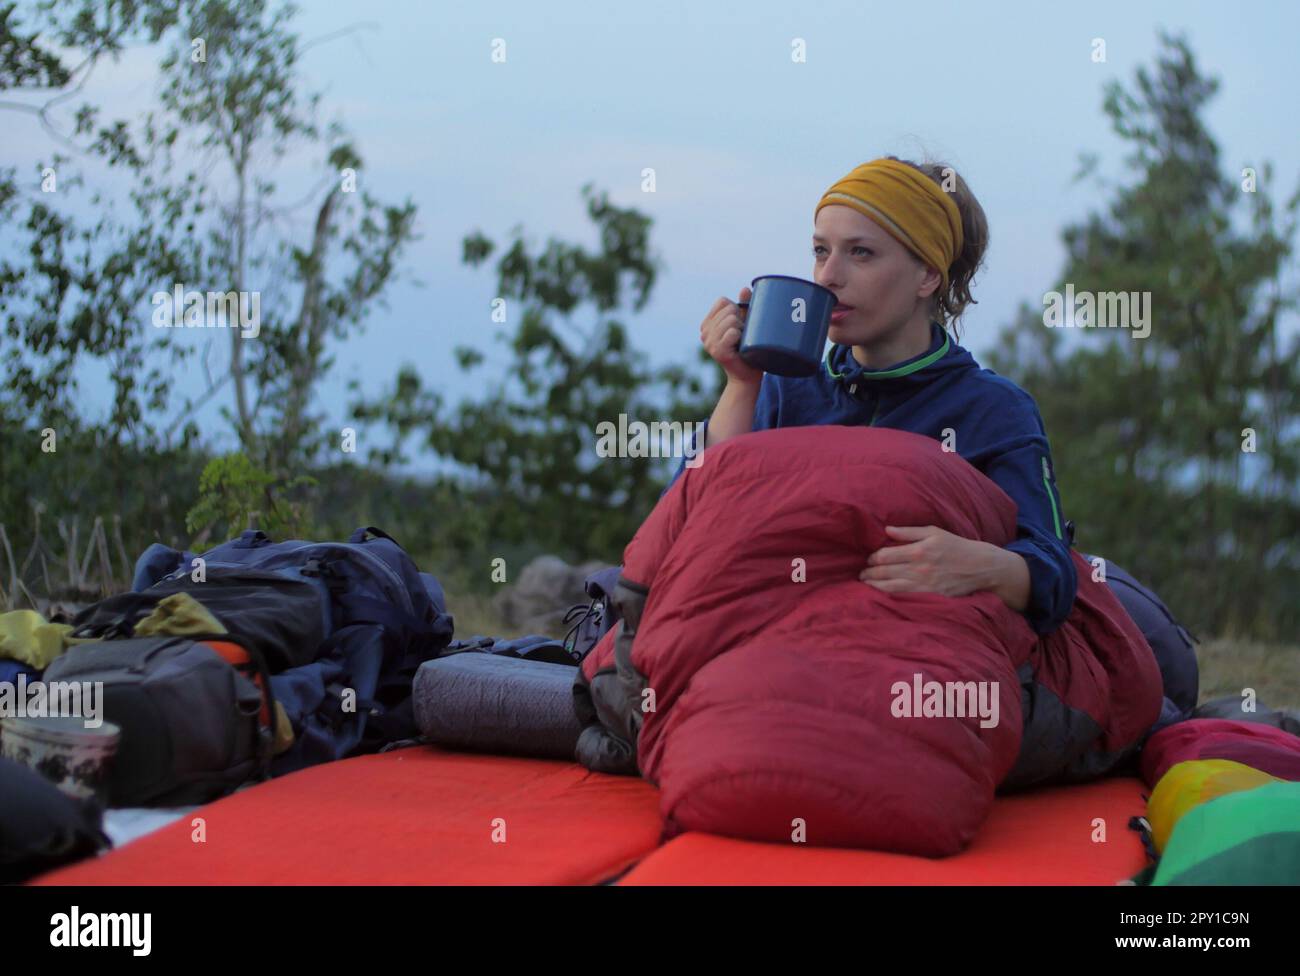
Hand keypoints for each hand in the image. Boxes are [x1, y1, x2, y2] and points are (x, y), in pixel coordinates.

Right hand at [699, 286, 761, 385]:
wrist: (747, 375)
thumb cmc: (747, 348)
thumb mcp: (745, 323)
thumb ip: (743, 306)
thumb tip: (744, 289)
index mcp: (707, 324)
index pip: (722, 301)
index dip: (735, 308)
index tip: (739, 324)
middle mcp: (704, 332)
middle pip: (728, 309)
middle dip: (741, 319)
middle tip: (742, 336)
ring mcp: (709, 342)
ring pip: (731, 320)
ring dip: (743, 329)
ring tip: (742, 341)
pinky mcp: (717, 351)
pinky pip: (733, 332)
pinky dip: (741, 337)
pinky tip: (740, 347)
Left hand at [859, 525, 997, 597]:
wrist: (981, 567)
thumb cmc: (956, 547)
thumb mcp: (934, 532)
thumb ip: (908, 532)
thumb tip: (886, 530)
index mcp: (918, 550)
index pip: (885, 555)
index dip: (872, 558)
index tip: (869, 559)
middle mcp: (919, 568)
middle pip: (884, 572)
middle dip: (869, 573)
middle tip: (861, 574)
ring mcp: (924, 584)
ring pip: (890, 587)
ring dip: (874, 586)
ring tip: (865, 584)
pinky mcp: (930, 596)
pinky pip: (904, 598)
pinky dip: (889, 596)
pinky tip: (881, 595)